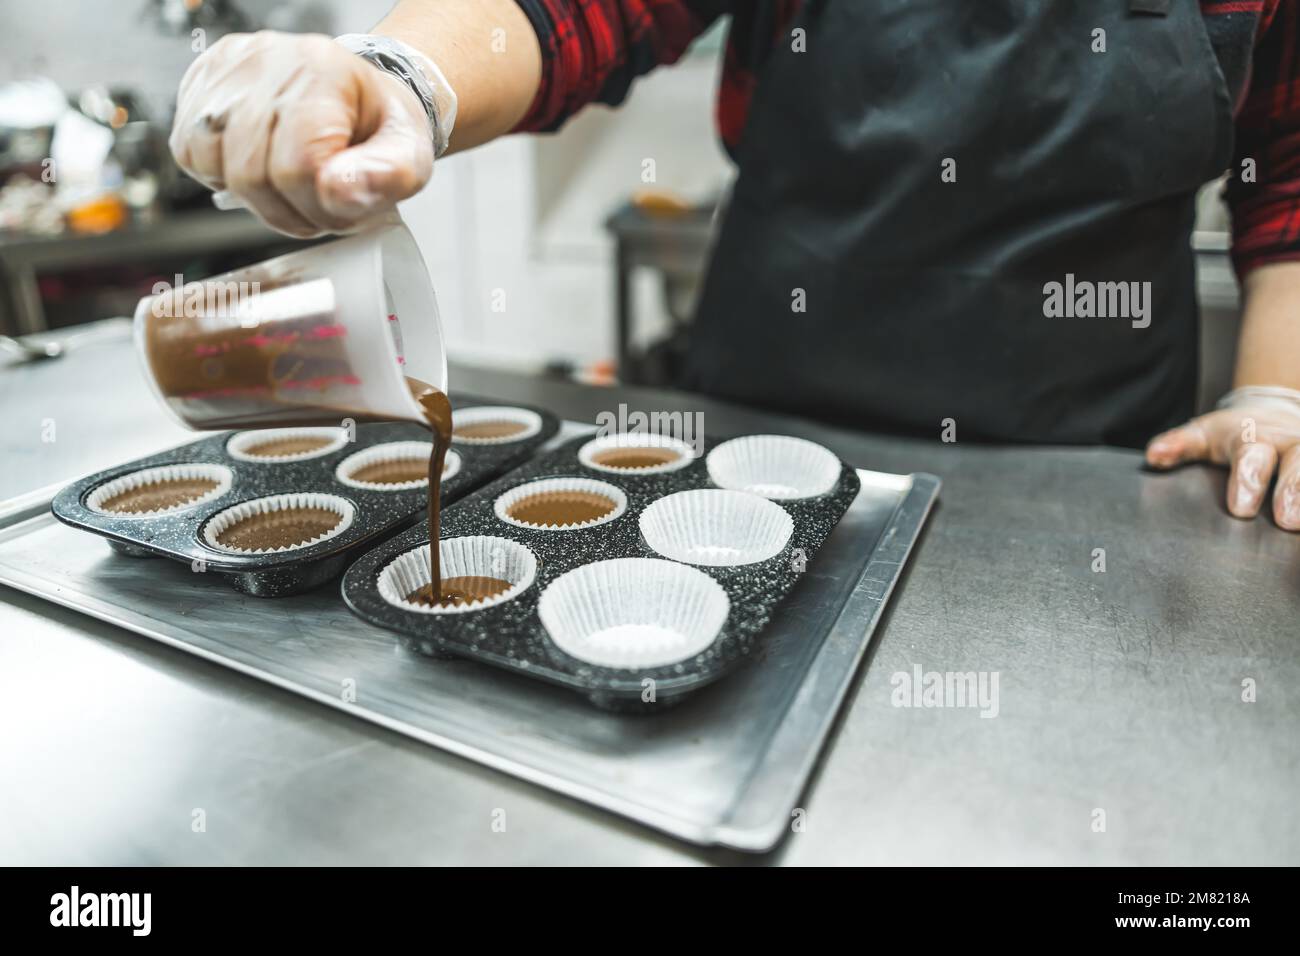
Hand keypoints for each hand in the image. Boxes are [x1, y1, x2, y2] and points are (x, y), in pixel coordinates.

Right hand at [169, 31, 432, 236]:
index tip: (337, 206)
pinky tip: (257, 165)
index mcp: (322, 73)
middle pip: (251, 172)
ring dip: (253, 195)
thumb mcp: (410, 156)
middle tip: (314, 204)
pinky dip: (221, 173)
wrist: (358, 96)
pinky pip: (189, 150)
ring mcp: (229, 70)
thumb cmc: (379, 127)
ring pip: (211, 161)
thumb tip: (342, 191)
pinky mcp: (201, 83)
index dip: (316, 207)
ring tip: (288, 186)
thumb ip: (388, 178)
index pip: (297, 167)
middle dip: (286, 208)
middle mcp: (268, 61)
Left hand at [1145, 396, 1299, 529]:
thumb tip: (1154, 456)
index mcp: (1256, 437)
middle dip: (1296, 489)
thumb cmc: (1236, 434)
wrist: (1275, 413)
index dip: (1248, 479)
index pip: (1252, 454)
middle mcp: (1293, 443)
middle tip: (1288, 521)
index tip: (1240, 508)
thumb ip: (1180, 445)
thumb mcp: (1205, 434)